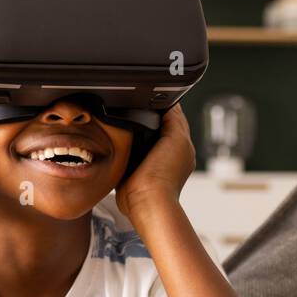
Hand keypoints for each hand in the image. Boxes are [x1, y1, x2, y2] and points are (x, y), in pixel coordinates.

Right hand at [116, 104, 194, 221]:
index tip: (149, 96)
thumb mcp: (177, 139)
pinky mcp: (131, 167)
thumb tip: (169, 104)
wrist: (145, 200)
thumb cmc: (164, 175)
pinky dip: (123, 141)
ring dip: (133, 127)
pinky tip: (117, 136)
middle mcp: (165, 151)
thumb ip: (174, 119)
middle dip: (145, 114)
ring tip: (123, 119)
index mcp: (179, 144)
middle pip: (154, 123)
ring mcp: (148, 159)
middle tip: (133, 105)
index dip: (162, 105)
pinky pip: (127, 147)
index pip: (172, 116)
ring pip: (139, 134)